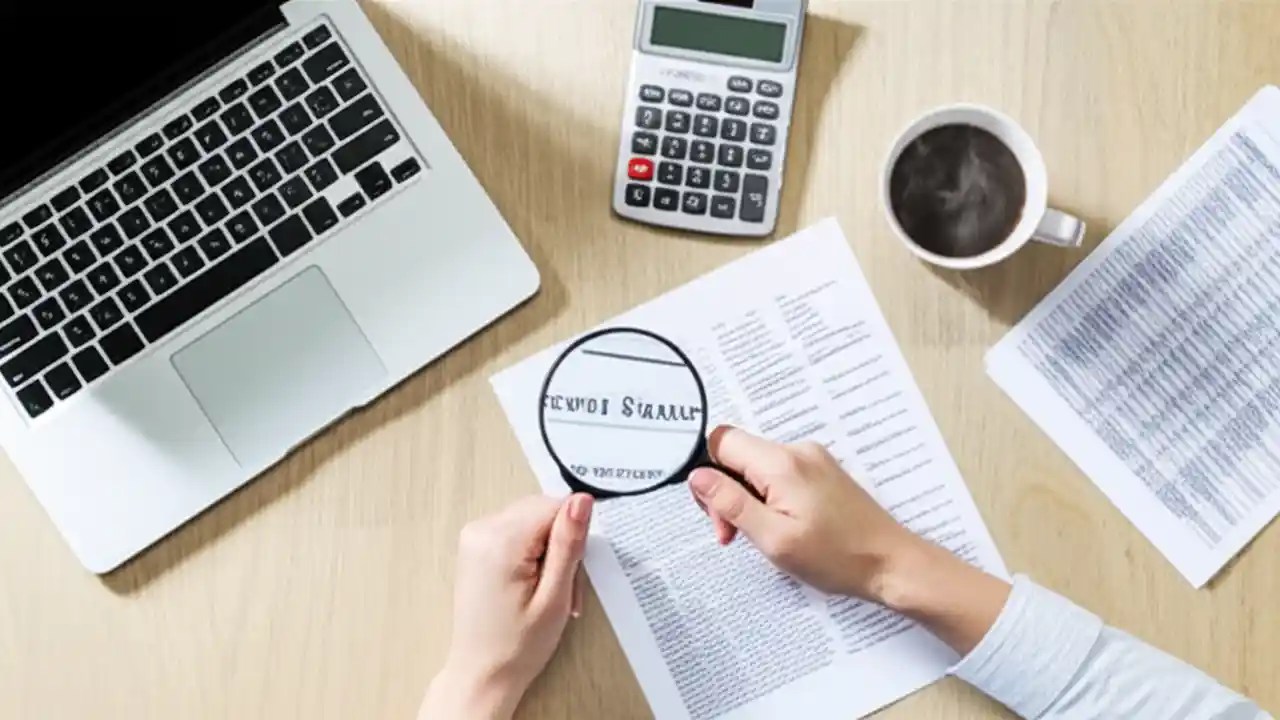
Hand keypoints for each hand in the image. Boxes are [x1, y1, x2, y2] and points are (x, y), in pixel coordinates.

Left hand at [420, 493, 593, 719]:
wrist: (481, 674)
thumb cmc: (518, 646)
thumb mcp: (555, 597)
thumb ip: (568, 544)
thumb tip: (582, 499)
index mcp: (500, 541)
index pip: (555, 506)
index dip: (573, 535)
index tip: (572, 573)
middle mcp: (481, 529)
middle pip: (541, 509)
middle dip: (561, 540)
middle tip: (563, 586)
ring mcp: (474, 536)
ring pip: (531, 518)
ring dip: (547, 547)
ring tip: (548, 589)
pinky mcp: (474, 544)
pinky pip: (515, 529)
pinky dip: (531, 550)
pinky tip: (532, 582)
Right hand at [689, 426, 1008, 653]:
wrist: (891, 564)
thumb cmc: (837, 557)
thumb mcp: (773, 537)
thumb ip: (730, 503)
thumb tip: (697, 476)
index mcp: (782, 463)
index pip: (721, 440)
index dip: (706, 472)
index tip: (715, 510)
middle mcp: (797, 451)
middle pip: (738, 455)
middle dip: (727, 493)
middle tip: (734, 534)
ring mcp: (812, 459)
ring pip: (756, 467)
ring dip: (748, 499)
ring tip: (763, 536)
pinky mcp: (821, 472)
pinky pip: (778, 474)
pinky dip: (769, 498)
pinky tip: (781, 527)